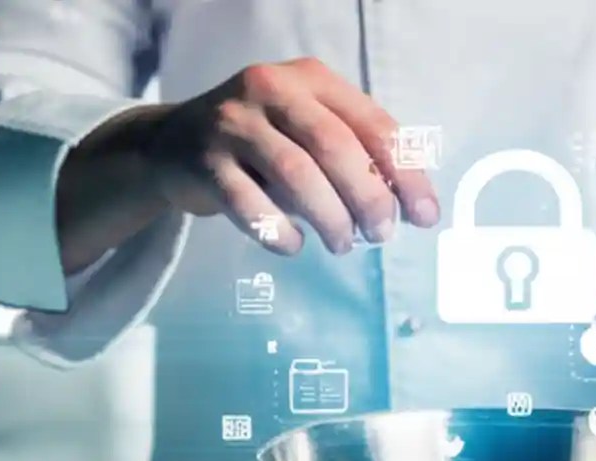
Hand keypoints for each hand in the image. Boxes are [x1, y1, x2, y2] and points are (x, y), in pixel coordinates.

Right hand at [57, 58, 438, 270]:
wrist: (170, 145)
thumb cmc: (261, 146)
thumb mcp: (308, 133)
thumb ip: (355, 157)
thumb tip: (408, 208)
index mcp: (312, 79)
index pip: (373, 124)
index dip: (405, 174)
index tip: (425, 216)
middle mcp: (272, 88)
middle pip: (336, 147)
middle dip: (369, 199)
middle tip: (381, 235)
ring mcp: (233, 122)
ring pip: (296, 174)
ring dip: (330, 219)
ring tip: (342, 245)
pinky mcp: (203, 161)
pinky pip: (250, 204)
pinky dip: (279, 231)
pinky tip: (293, 245)